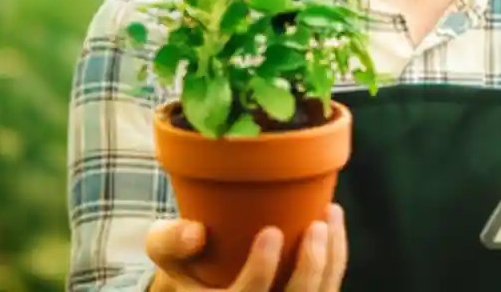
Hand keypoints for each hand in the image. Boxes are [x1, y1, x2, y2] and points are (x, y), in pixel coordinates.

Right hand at [146, 204, 346, 291]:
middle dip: (310, 269)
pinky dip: (335, 261)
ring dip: (331, 260)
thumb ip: (169, 240)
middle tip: (315, 226)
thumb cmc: (187, 261)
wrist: (205, 280)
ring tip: (330, 215)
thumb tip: (195, 233)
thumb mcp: (165, 249)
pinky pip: (327, 290)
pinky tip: (333, 225)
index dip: (260, 272)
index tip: (272, 231)